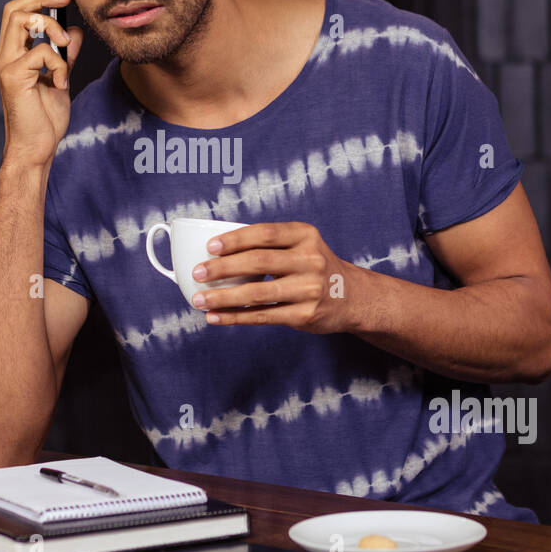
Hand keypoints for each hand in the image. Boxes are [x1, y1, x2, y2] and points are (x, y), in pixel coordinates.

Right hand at [0, 0, 84, 169]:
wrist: (36, 148)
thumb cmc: (45, 119)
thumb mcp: (61, 79)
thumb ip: (66, 54)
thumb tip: (75, 31)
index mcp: (15, 53)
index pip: (19, 12)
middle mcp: (5, 55)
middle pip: (14, 8)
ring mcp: (6, 65)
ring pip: (20, 20)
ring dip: (49, 25)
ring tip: (66, 45)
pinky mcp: (13, 77)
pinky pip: (39, 52)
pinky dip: (59, 63)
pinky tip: (62, 83)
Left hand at [189, 222, 352, 333]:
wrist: (352, 297)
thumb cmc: (315, 267)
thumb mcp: (302, 245)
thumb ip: (271, 244)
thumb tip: (218, 252)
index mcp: (305, 235)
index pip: (264, 234)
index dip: (235, 239)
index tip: (210, 247)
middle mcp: (309, 260)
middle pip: (258, 262)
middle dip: (222, 268)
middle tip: (198, 273)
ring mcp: (308, 289)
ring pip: (257, 293)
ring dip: (223, 297)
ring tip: (200, 299)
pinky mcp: (304, 315)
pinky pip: (262, 316)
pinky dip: (235, 317)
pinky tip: (215, 317)